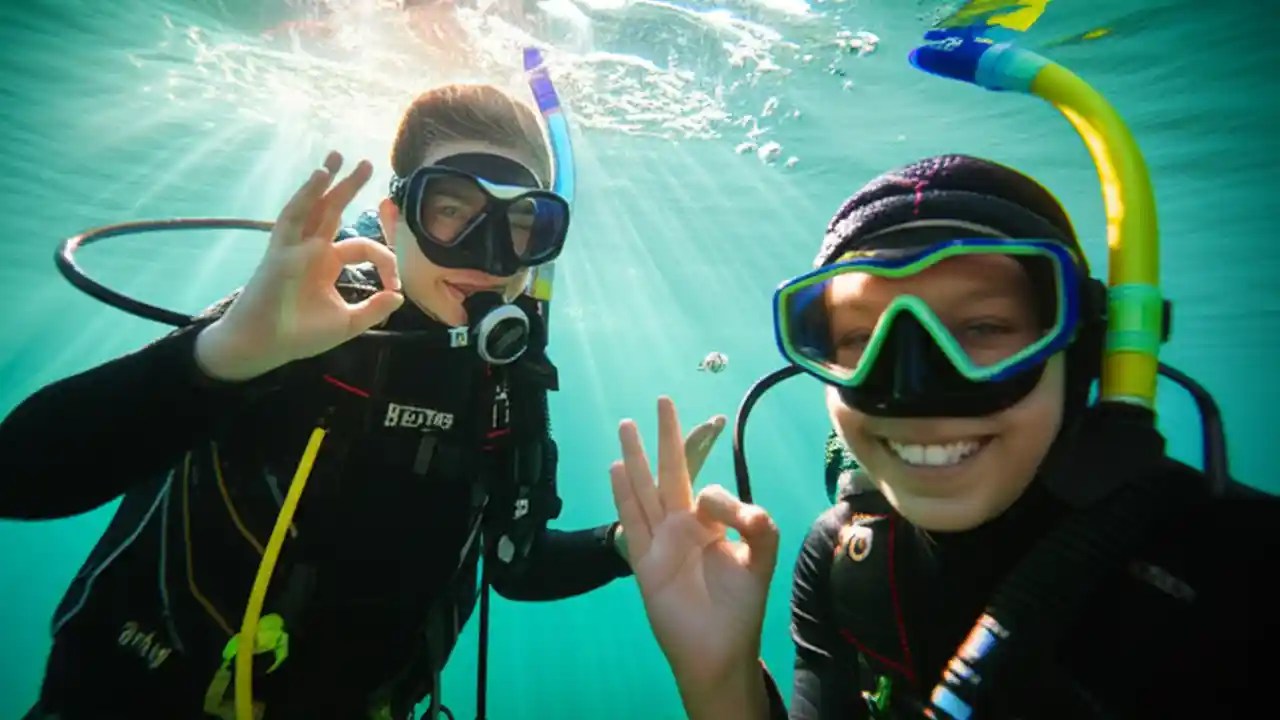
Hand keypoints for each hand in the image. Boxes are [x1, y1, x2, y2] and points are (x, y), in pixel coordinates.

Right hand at [195, 151, 403, 380]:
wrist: (264, 346)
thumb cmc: (301, 335)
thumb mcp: (347, 323)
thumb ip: (373, 309)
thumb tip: (399, 297)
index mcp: (329, 263)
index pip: (365, 248)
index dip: (387, 263)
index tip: (396, 287)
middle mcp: (312, 250)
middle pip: (334, 210)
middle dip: (350, 186)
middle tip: (368, 163)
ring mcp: (295, 247)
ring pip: (313, 206)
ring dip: (326, 182)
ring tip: (337, 156)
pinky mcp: (280, 250)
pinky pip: (293, 217)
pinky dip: (306, 196)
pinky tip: (320, 177)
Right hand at [609, 397, 778, 693]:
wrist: (717, 650)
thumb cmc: (740, 608)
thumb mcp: (760, 560)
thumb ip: (757, 526)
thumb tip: (728, 504)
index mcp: (712, 525)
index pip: (710, 491)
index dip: (721, 498)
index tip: (735, 520)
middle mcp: (684, 526)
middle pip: (672, 472)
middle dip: (668, 437)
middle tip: (662, 400)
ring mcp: (661, 540)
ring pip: (645, 489)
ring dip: (636, 457)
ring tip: (627, 425)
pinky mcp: (644, 560)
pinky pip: (632, 520)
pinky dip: (623, 494)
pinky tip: (617, 468)